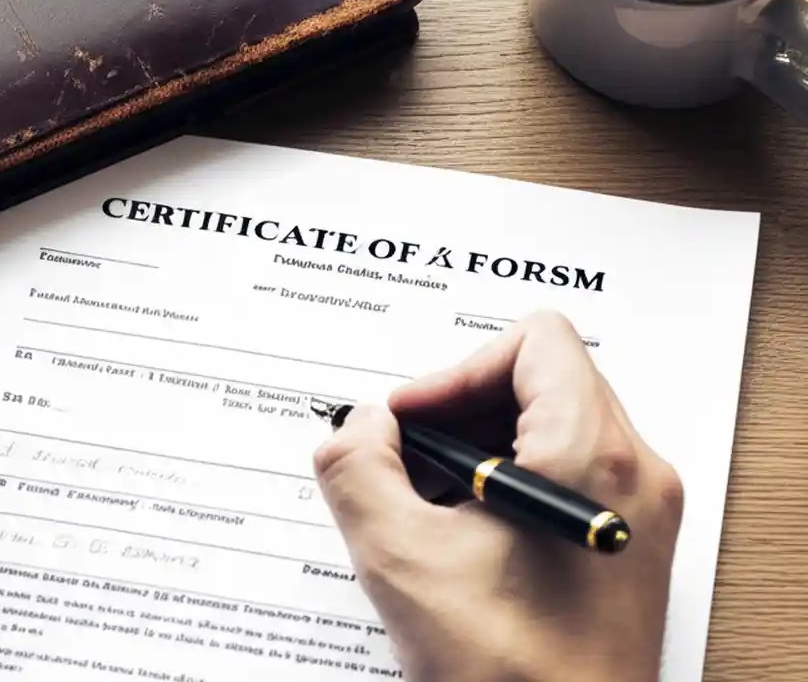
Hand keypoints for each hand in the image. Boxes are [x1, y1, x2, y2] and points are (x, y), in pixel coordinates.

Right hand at [315, 312, 683, 681]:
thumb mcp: (401, 557)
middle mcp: (633, 475)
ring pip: (548, 431)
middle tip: (402, 458)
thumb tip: (355, 427)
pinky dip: (501, 488)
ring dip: (473, 451)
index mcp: (592, 456)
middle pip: (541, 381)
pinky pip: (561, 480)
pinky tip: (453, 538)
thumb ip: (358, 468)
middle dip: (456, 413)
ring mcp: (635, 514)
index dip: (455, 370)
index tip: (408, 421)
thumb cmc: (511, 675)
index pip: (536, 341)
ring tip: (421, 505)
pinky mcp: (622, 549)